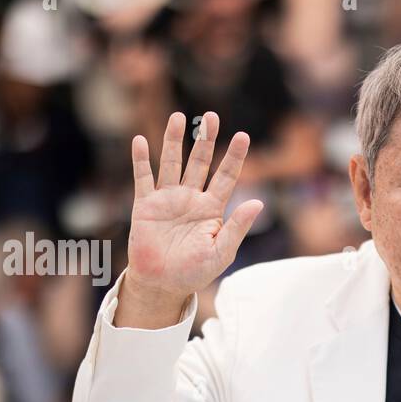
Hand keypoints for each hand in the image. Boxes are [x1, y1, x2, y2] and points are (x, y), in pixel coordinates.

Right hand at [122, 111, 263, 325]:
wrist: (163, 284)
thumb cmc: (195, 271)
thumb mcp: (221, 252)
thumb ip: (237, 226)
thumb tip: (258, 203)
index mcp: (212, 209)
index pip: (226, 177)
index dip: (234, 157)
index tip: (243, 136)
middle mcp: (191, 198)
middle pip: (200, 162)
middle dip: (206, 139)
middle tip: (211, 116)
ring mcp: (168, 199)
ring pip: (172, 163)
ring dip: (175, 141)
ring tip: (179, 117)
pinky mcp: (145, 205)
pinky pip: (143, 178)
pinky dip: (142, 160)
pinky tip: (142, 141)